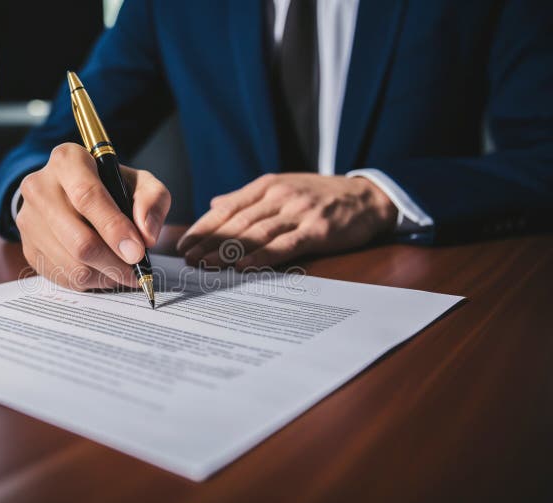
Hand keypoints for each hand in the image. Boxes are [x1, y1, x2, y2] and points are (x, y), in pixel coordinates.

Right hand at [16, 142, 170, 289]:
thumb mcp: (138, 181)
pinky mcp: (28, 246)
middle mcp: (40, 188)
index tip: (137, 252)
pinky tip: (103, 271)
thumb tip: (147, 236)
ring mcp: (29, 220)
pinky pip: (63, 276)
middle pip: (80, 240)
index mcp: (67, 161)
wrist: (68, 191)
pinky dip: (90, 281)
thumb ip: (152, 200)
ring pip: (72, 264)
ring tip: (122, 270)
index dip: (115, 229)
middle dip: (114, 263)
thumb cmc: (108, 186)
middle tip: (136, 270)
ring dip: (105, 276)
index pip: (87, 197)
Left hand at [176, 173, 396, 268]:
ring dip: (227, 252)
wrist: (367, 197)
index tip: (184, 245)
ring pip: (255, 234)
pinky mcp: (316, 230)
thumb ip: (249, 198)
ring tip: (206, 266)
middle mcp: (279, 196)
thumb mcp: (283, 186)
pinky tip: (243, 267)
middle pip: (236, 222)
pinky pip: (284, 245)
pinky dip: (261, 256)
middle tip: (188, 260)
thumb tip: (215, 205)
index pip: (227, 208)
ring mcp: (298, 212)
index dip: (203, 227)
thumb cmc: (321, 196)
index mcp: (267, 185)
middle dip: (209, 242)